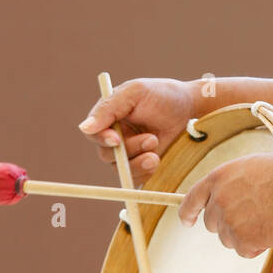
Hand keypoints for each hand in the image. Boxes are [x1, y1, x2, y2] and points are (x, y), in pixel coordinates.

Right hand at [78, 78, 196, 184]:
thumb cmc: (161, 95)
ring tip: (156, 146)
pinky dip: (145, 172)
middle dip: (130, 150)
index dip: (103, 139)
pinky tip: (157, 159)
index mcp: (107, 118)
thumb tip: (84, 127)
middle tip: (151, 139)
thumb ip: (109, 108)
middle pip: (107, 155)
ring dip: (139, 162)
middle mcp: (114, 137)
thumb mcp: (135, 93)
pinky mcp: (141, 166)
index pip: (93, 134)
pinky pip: (135, 179)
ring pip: (121, 169)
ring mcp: (127, 153)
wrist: (188, 107)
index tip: (117, 140)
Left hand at [178, 152, 272, 257]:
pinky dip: (255, 246)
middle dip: (226, 223)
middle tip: (251, 216)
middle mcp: (219, 200)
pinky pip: (242, 250)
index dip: (188, 213)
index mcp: (218, 178)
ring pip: (227, 238)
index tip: (188, 221)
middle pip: (211, 223)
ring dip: (243, 234)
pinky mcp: (243, 240)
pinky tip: (270, 232)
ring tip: (265, 220)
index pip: (191, 199)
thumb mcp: (249, 167)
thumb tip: (220, 198)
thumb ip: (229, 183)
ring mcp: (229, 221)